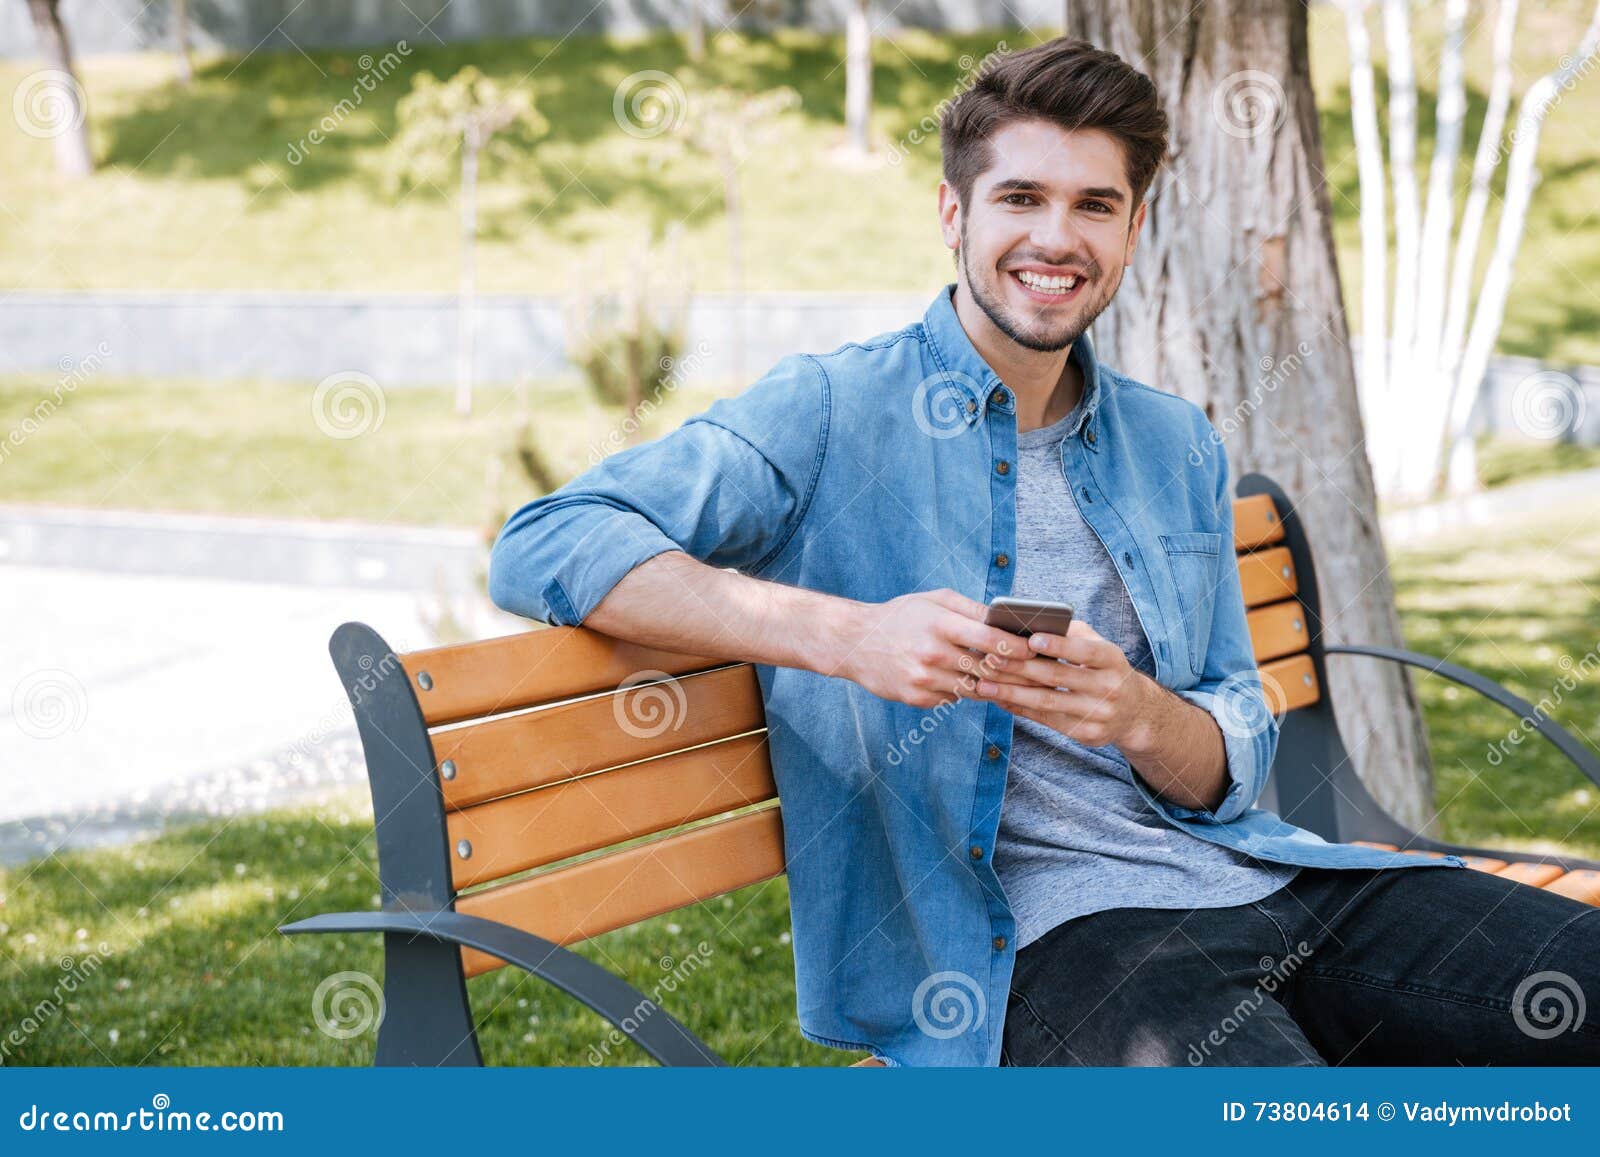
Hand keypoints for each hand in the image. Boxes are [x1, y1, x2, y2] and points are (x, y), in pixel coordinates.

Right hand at [829, 588, 1039, 709]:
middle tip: (1034, 670)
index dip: (1018, 646)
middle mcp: (932, 654)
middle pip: (987, 668)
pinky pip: (953, 699)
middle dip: (1013, 670)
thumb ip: (971, 608)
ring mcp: (924, 679)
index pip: (991, 639)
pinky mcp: (917, 698)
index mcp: (940, 624)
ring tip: (1010, 679)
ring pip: (974, 689)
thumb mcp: (934, 601)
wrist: (855, 643)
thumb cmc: (900, 616)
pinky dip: (965, 691)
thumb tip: (1006, 619)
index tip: (1034, 648)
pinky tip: (974, 683)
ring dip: (993, 685)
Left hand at [970, 618, 1157, 751]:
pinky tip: (999, 699)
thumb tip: (1030, 624)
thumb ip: (1071, 634)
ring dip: (1012, 693)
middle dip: (1021, 668)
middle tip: (991, 659)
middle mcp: (1109, 688)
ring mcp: (1098, 714)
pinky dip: (1020, 709)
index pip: (1085, 652)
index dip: (1059, 646)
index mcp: (1112, 660)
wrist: (1133, 712)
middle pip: (1058, 677)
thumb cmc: (1104, 669)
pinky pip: (1046, 720)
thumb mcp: (1099, 647)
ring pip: (1047, 702)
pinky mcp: (1086, 734)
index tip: (1030, 639)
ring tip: (984, 684)